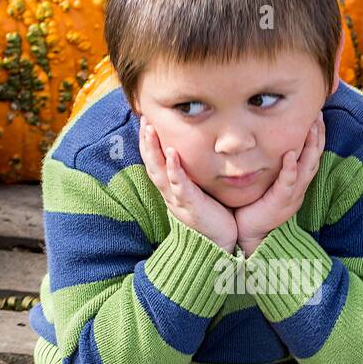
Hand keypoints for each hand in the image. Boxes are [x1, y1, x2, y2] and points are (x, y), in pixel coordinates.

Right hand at [139, 118, 237, 253]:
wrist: (219, 245)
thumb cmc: (213, 216)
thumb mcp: (200, 191)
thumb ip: (196, 175)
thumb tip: (201, 152)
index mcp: (171, 188)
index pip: (155, 161)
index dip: (149, 142)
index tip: (147, 120)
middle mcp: (169, 192)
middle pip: (151, 163)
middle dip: (146, 140)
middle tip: (144, 118)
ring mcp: (177, 198)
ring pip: (159, 171)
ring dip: (153, 149)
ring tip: (149, 129)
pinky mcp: (189, 205)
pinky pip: (178, 185)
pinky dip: (174, 169)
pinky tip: (172, 154)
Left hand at [235, 114, 324, 255]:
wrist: (250, 235)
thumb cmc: (255, 207)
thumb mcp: (268, 183)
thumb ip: (273, 167)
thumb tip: (268, 145)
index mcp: (297, 183)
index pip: (312, 155)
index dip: (317, 136)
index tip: (317, 116)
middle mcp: (299, 187)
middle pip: (315, 158)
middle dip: (318, 135)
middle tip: (319, 114)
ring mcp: (292, 195)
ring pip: (307, 168)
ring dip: (310, 146)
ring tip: (312, 126)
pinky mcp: (280, 202)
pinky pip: (288, 183)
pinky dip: (291, 168)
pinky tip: (290, 154)